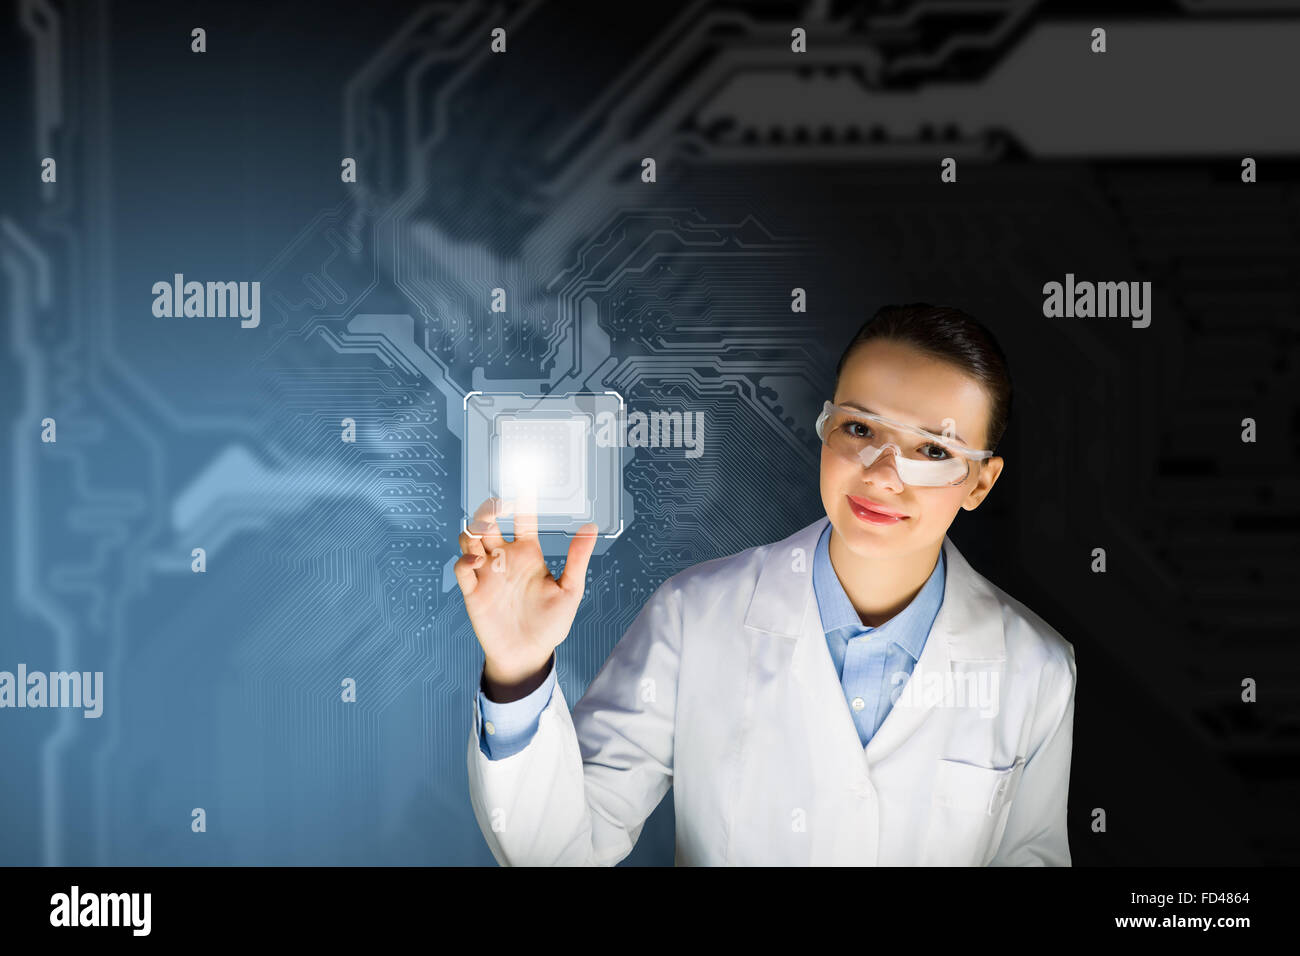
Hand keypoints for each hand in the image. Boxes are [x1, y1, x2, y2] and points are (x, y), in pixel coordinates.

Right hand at [454, 494, 598, 700]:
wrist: (528, 655)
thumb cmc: (551, 625)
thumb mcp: (570, 590)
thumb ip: (577, 558)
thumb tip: (591, 526)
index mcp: (529, 554)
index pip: (523, 518)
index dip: (522, 499)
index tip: (524, 477)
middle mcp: (505, 559)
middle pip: (489, 521)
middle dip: (488, 508)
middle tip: (496, 507)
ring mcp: (487, 574)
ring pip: (470, 538)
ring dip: (473, 531)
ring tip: (483, 538)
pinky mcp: (473, 591)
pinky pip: (461, 568)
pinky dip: (464, 560)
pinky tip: (477, 562)